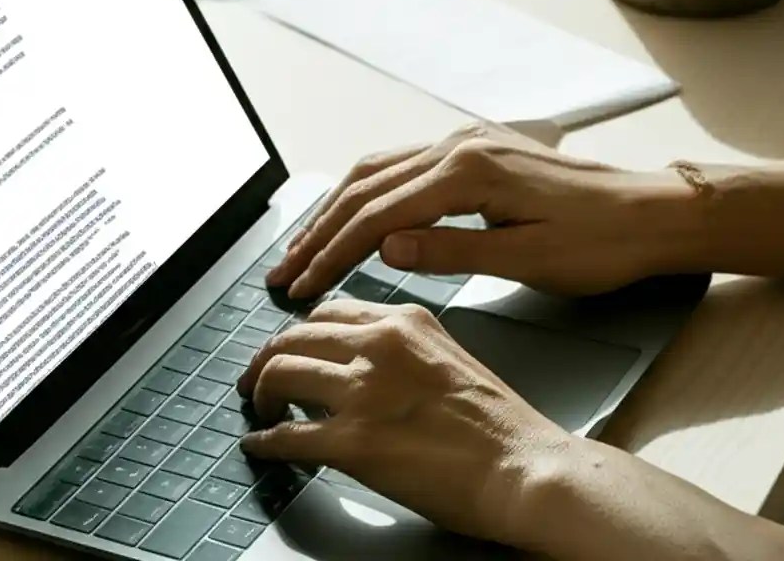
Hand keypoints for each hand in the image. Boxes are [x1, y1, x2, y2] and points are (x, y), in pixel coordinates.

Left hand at [236, 299, 572, 546]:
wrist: (526, 470)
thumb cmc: (501, 427)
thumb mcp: (449, 358)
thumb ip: (401, 351)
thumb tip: (359, 365)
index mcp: (403, 322)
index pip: (327, 312)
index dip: (297, 333)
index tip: (288, 348)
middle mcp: (378, 346)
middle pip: (291, 337)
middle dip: (266, 360)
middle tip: (257, 380)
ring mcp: (363, 391)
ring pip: (280, 375)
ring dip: (261, 394)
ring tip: (260, 409)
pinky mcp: (353, 441)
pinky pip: (286, 436)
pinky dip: (265, 441)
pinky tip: (260, 446)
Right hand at [268, 122, 695, 297]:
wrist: (656, 212)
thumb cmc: (603, 244)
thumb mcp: (528, 261)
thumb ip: (451, 253)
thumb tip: (385, 249)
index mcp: (469, 173)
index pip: (377, 214)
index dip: (332, 252)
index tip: (300, 285)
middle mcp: (459, 146)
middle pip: (364, 186)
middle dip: (319, 231)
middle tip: (284, 272)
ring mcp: (466, 142)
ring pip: (377, 170)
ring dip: (336, 209)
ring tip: (305, 248)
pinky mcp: (476, 151)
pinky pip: (402, 166)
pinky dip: (367, 193)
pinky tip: (353, 216)